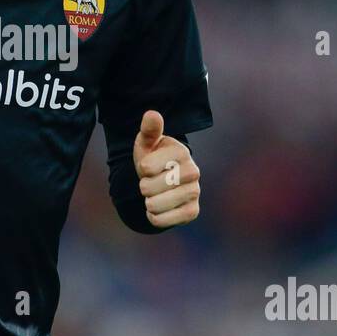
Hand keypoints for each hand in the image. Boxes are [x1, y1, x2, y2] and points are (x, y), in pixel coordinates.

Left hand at [134, 110, 201, 227]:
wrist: (162, 181)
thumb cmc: (152, 157)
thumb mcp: (147, 142)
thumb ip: (149, 129)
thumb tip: (152, 114)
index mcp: (181, 152)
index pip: (147, 167)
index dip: (141, 168)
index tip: (148, 166)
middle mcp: (193, 171)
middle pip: (149, 187)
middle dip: (143, 186)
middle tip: (151, 182)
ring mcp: (195, 192)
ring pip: (154, 205)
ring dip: (147, 202)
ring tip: (153, 195)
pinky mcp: (192, 211)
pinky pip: (162, 220)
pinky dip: (153, 217)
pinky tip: (157, 209)